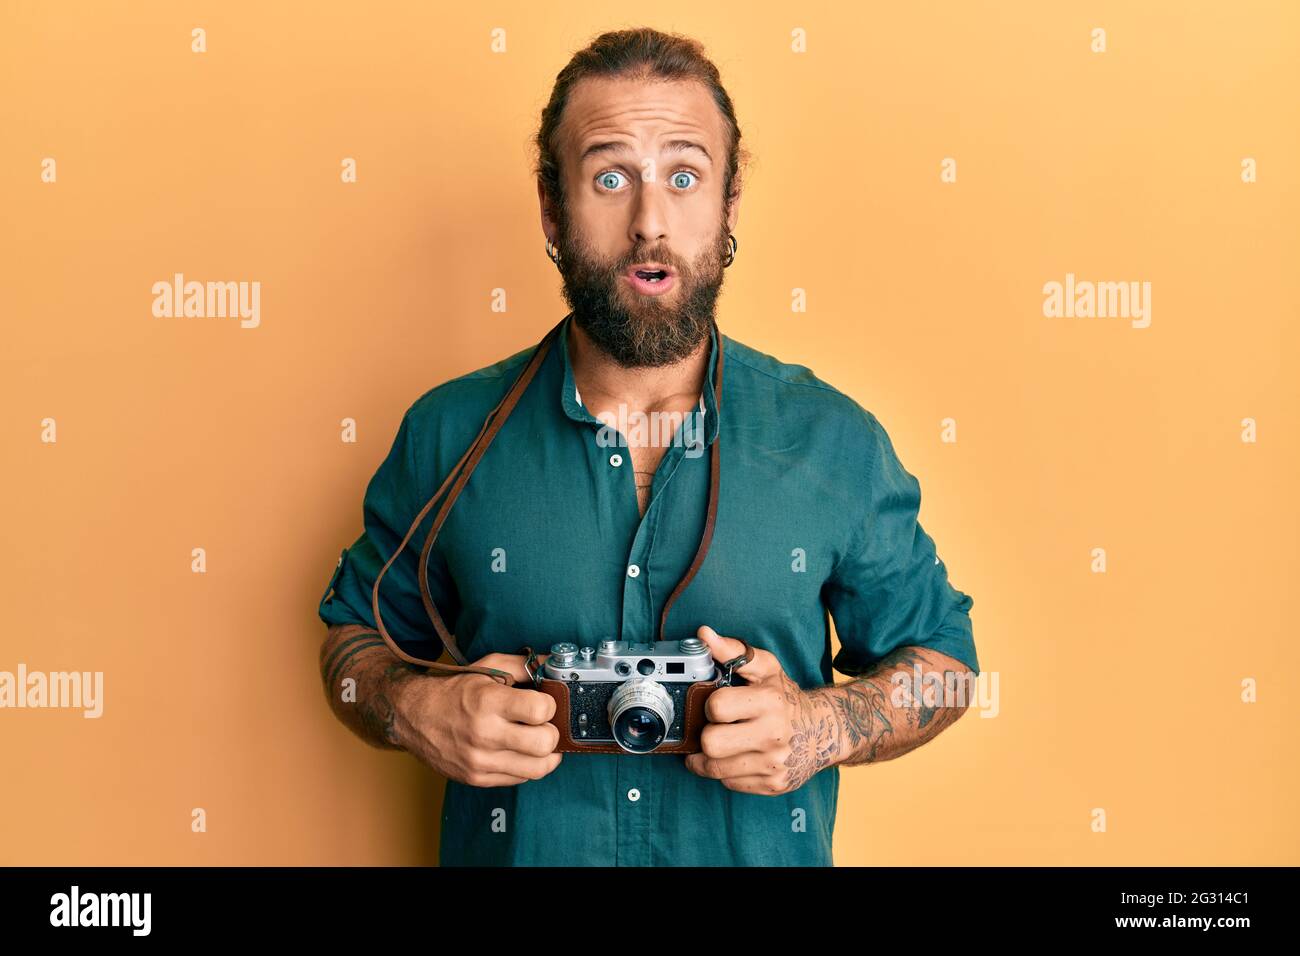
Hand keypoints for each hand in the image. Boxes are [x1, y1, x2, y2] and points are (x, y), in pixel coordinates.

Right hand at [395, 650, 562, 787]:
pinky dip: (527, 765)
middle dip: (551, 732)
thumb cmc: (455, 689)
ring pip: (538, 768)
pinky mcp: (476, 779)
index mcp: (487, 701)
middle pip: (545, 744)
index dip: (550, 705)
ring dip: (545, 754)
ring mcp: (479, 760)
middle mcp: (483, 734)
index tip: (543, 703)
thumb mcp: (487, 667)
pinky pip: (520, 779)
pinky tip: (519, 751)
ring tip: (537, 740)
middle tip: (543, 725)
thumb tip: (558, 667)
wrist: (413, 715)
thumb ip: (526, 665)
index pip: (541, 710)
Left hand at [684, 626, 837, 794]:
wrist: (824, 732)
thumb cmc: (786, 698)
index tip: (718, 706)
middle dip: (707, 735)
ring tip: (719, 744)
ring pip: (715, 768)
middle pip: (711, 744)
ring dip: (710, 757)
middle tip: (716, 728)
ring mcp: (774, 763)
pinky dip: (727, 772)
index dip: (711, 706)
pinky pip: (729, 783)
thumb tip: (703, 634)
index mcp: (770, 701)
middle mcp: (774, 734)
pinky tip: (737, 758)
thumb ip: (732, 651)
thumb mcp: (765, 669)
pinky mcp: (773, 785)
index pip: (716, 707)